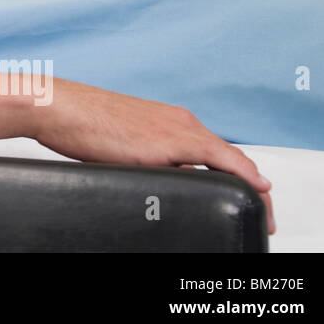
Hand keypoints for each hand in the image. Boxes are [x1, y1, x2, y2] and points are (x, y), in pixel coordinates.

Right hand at [31, 80, 274, 233]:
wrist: (57, 107)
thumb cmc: (80, 123)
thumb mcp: (123, 143)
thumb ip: (151, 158)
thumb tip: (165, 181)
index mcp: (169, 121)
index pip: (217, 152)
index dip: (242, 177)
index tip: (253, 199)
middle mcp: (179, 122)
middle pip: (232, 158)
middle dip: (254, 188)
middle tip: (267, 217)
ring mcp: (174, 130)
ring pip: (230, 159)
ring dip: (251, 185)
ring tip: (264, 212)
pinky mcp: (165, 143)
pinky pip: (217, 158)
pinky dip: (241, 173)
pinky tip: (254, 187)